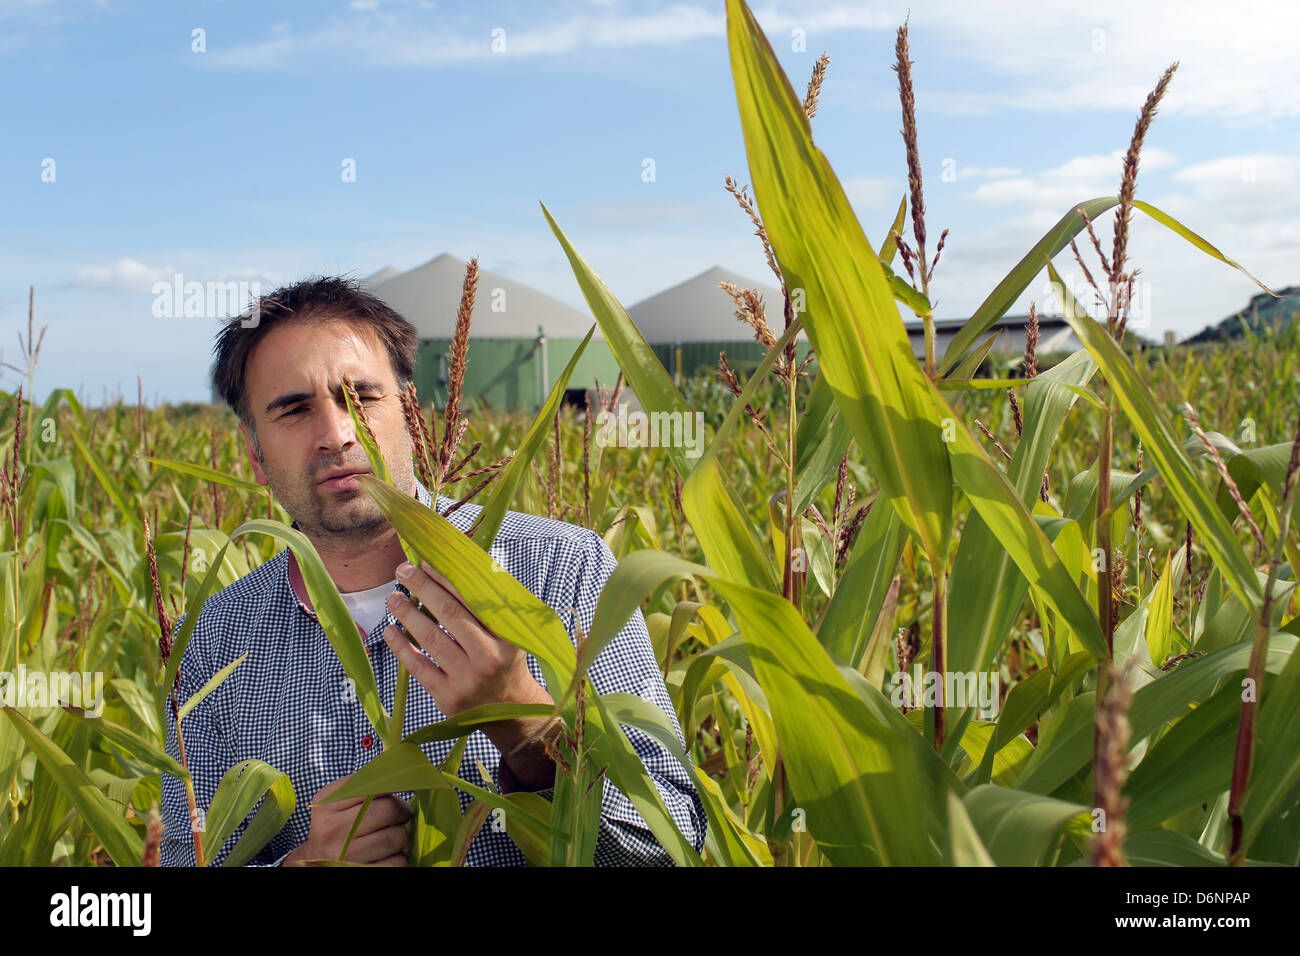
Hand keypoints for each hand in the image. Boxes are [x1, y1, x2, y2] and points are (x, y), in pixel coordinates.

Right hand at [283, 776, 410, 865]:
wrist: (315, 863)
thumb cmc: (336, 827)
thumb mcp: (338, 802)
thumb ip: (363, 784)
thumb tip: (402, 767)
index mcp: (327, 804)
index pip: (374, 785)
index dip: (395, 786)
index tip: (403, 788)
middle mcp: (332, 830)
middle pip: (389, 810)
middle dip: (402, 812)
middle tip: (400, 815)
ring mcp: (344, 856)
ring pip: (397, 837)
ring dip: (402, 836)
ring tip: (391, 835)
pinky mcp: (358, 874)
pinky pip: (398, 862)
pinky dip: (399, 858)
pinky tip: (388, 855)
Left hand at [382, 560, 549, 718]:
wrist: (510, 709)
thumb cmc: (505, 662)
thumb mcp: (511, 635)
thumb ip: (490, 608)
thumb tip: (461, 569)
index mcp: (506, 636)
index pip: (472, 599)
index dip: (446, 579)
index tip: (426, 562)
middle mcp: (488, 657)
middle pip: (449, 615)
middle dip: (423, 588)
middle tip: (403, 571)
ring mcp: (467, 679)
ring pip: (431, 639)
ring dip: (408, 615)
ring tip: (393, 598)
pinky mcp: (448, 696)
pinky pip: (419, 668)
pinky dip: (402, 648)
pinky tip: (390, 631)